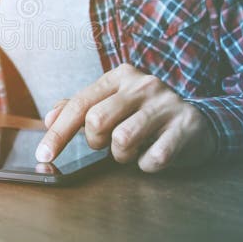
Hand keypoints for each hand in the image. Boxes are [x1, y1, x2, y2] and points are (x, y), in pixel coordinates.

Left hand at [36, 63, 215, 172]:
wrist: (199, 121)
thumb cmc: (146, 114)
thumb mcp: (114, 103)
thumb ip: (81, 107)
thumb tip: (50, 117)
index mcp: (120, 76)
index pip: (80, 104)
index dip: (58, 133)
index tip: (44, 155)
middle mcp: (143, 84)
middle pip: (97, 120)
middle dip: (97, 142)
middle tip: (108, 145)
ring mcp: (166, 103)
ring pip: (123, 139)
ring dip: (123, 155)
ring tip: (134, 149)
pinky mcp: (186, 126)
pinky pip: (154, 157)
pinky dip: (147, 164)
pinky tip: (153, 155)